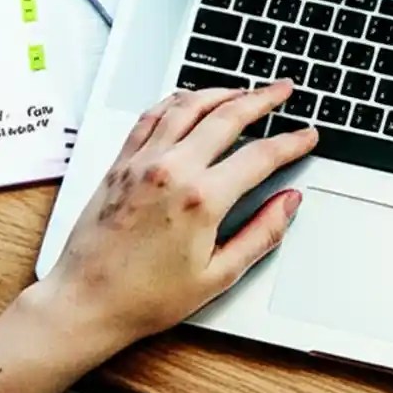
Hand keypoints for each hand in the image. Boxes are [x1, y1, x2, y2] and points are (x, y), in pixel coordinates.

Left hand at [38, 82, 317, 350]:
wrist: (86, 302)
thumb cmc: (147, 297)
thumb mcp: (219, 275)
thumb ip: (261, 234)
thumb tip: (288, 202)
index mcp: (201, 200)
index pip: (260, 156)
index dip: (291, 142)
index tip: (307, 135)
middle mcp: (171, 170)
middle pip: (227, 116)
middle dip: (262, 99)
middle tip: (283, 90)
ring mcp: (142, 162)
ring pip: (188, 106)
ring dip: (222, 92)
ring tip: (244, 89)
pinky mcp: (120, 163)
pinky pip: (151, 116)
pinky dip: (177, 101)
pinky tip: (190, 100)